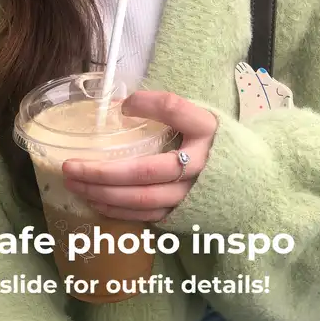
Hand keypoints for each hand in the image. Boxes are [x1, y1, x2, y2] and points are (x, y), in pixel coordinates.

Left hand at [62, 92, 217, 222]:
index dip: (148, 105)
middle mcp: (201, 165)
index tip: (124, 105)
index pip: (175, 110)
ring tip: (74, 184)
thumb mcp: (198, 118)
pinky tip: (94, 200)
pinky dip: (116, 209)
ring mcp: (191, 195)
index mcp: (206, 131)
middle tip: (70, 166)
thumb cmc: (214, 144)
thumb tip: (116, 107)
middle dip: (102, 171)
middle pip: (144, 171)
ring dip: (103, 193)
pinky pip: (145, 215)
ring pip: (141, 199)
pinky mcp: (183, 215)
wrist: (249, 182)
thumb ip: (165, 109)